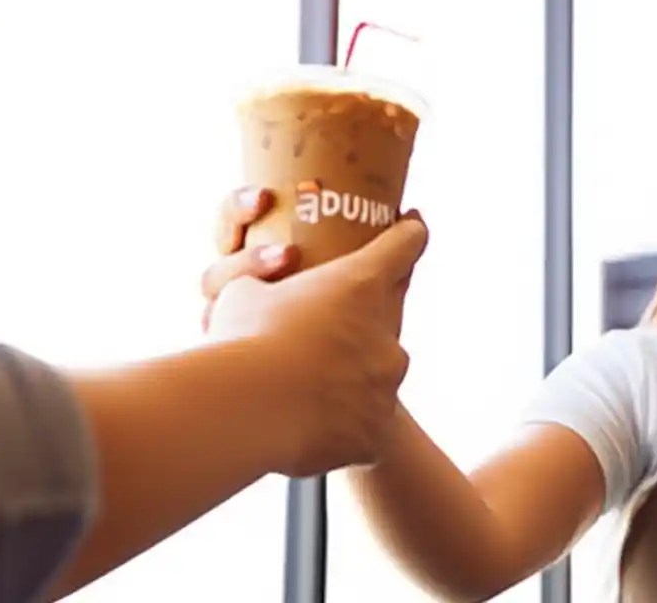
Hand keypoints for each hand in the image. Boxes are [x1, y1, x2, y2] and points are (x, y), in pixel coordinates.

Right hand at [204, 194, 428, 475]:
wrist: (246, 408)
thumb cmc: (243, 338)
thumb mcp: (243, 293)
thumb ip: (263, 284)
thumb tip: (264, 290)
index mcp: (361, 284)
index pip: (404, 245)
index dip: (409, 233)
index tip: (413, 226)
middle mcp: (385, 331)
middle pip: (389, 315)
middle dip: (362, 318)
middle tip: (328, 324)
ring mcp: (386, 382)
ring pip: (376, 374)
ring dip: (350, 374)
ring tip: (305, 385)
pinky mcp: (377, 430)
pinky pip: (364, 425)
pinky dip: (343, 424)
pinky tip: (311, 426)